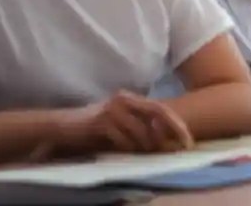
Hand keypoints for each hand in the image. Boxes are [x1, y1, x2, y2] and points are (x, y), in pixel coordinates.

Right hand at [34, 91, 193, 159]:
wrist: (62, 126)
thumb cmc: (94, 128)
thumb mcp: (121, 125)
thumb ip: (141, 128)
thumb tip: (167, 142)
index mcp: (131, 99)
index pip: (161, 108)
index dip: (177, 124)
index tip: (188, 141)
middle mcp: (124, 99)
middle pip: (157, 112)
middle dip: (172, 130)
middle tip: (181, 147)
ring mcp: (112, 109)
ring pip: (140, 129)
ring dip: (147, 144)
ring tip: (147, 152)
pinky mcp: (100, 121)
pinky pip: (122, 137)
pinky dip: (128, 146)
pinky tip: (126, 151)